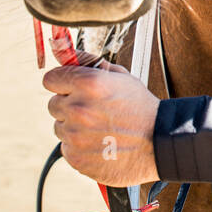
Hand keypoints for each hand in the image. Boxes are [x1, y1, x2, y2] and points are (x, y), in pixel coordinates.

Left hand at [43, 60, 160, 185]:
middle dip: (69, 105)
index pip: (51, 79)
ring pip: (60, 128)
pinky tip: (100, 143)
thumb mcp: (121, 77)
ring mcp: (75, 135)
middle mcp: (78, 108)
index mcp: (88, 84)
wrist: (160, 142)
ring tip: (101, 129)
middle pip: (53, 104)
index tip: (70, 87)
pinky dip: (80, 147)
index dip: (62, 82)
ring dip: (74, 127)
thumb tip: (67, 54)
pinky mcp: (76, 157)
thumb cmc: (141, 107)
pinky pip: (67, 148)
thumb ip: (90, 63)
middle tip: (94, 111)